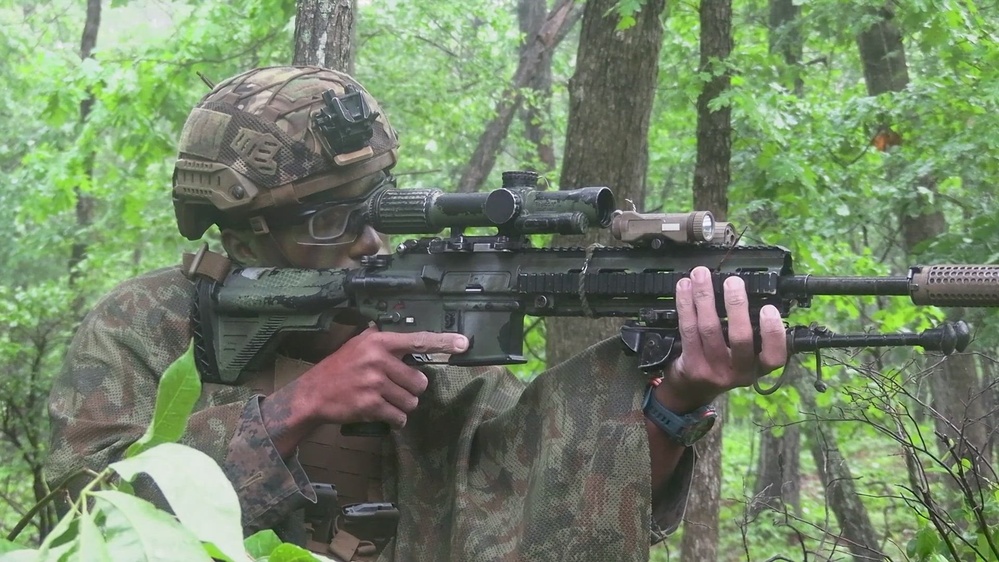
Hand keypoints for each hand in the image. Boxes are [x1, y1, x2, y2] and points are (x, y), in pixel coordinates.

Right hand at [300, 326, 468, 427]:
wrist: (313, 394)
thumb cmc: (339, 368)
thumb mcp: (358, 344)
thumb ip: (382, 340)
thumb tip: (407, 337)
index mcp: (379, 342)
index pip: (418, 340)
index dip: (444, 343)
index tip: (464, 344)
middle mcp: (379, 360)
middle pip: (420, 381)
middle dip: (411, 389)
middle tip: (394, 388)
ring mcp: (375, 383)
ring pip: (411, 401)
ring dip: (402, 406)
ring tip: (384, 400)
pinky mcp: (370, 405)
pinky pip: (399, 417)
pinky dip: (394, 420)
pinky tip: (382, 413)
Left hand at [655, 266, 786, 412]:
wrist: (693, 388)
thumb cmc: (724, 364)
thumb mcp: (745, 357)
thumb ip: (753, 333)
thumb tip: (750, 292)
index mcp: (758, 367)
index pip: (775, 356)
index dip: (773, 332)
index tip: (769, 308)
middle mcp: (738, 372)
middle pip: (740, 338)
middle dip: (736, 305)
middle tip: (732, 282)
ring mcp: (714, 370)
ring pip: (709, 329)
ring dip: (705, 297)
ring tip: (701, 275)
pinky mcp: (692, 365)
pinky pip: (688, 329)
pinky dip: (686, 305)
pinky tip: (685, 288)